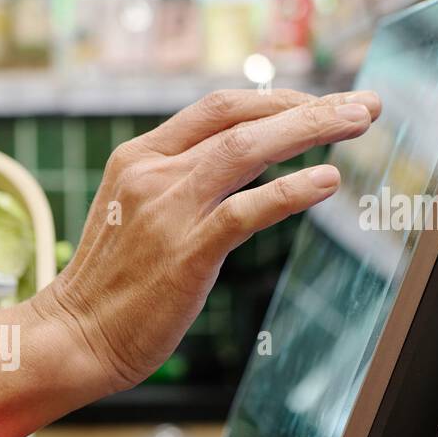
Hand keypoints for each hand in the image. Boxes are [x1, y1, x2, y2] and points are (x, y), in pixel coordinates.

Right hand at [33, 88, 381, 394]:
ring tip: (358, 122)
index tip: (318, 104)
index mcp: (138, 158)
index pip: (217, 108)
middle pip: (242, 121)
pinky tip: (326, 181)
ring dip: (310, 130)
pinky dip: (290, 191)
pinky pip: (246, 211)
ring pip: (247, 151)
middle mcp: (152, 175)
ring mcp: (167, 212)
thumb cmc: (109, 284)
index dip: (275, 99)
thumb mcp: (133, 212)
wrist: (74, 337)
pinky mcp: (185, 254)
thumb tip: (237, 166)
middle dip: (309, 106)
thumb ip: (177, 184)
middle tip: (363, 104)